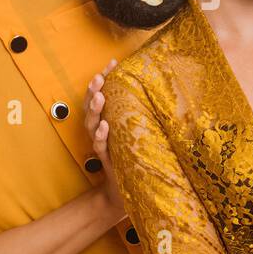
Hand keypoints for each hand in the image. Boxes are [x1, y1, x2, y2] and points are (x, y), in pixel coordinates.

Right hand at [83, 58, 125, 221]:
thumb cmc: (134, 157)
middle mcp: (101, 130)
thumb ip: (140, 114)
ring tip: (100, 96)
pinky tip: (104, 126)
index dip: (105, 78)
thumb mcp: (138, 131)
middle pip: (91, 106)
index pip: (102, 94)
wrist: (127, 192)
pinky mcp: (106, 159)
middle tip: (99, 76)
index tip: (113, 62)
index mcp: (108, 119)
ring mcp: (102, 144)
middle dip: (93, 90)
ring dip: (95, 109)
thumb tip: (161, 90)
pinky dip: (100, 135)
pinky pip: (99, 146)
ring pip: (92, 123)